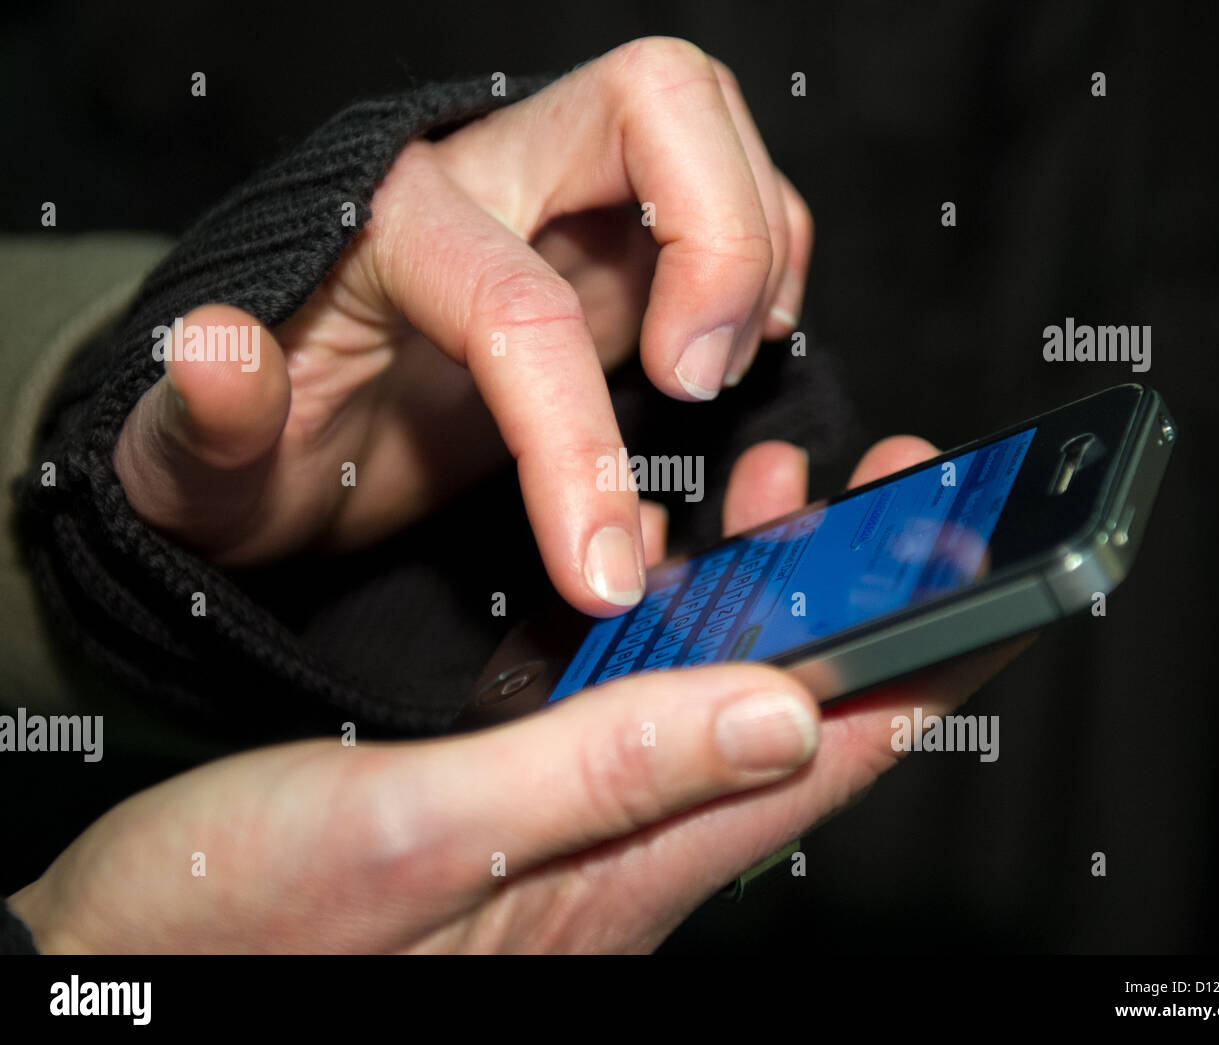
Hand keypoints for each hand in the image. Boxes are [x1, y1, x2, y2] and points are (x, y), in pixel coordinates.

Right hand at [12, 438, 1027, 953]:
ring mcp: (581, 820)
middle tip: (904, 484)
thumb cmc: (254, 915)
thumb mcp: (430, 827)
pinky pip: (643, 702)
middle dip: (869, 593)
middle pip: (798, 711)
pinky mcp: (526, 798)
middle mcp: (628, 843)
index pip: (832, 754)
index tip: (987, 548)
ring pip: (722, 693)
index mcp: (628, 858)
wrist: (140, 957)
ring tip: (800, 490)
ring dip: (776, 592)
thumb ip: (606, 767)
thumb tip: (783, 715)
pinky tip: (673, 568)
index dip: (928, 651)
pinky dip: (678, 618)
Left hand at [112, 37, 812, 616]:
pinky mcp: (608, 249)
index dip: (578, 445)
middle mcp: (487, 182)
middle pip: (653, 100)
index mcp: (386, 227)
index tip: (601, 569)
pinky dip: (765, 261)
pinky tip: (732, 348)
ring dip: (756, 248)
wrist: (293, 448)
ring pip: (708, 131)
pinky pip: (724, 199)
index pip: (519, 306)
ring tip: (719, 372)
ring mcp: (561, 204)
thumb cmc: (260, 462)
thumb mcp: (199, 474)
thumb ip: (201, 426)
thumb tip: (216, 353)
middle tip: (700, 381)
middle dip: (722, 240)